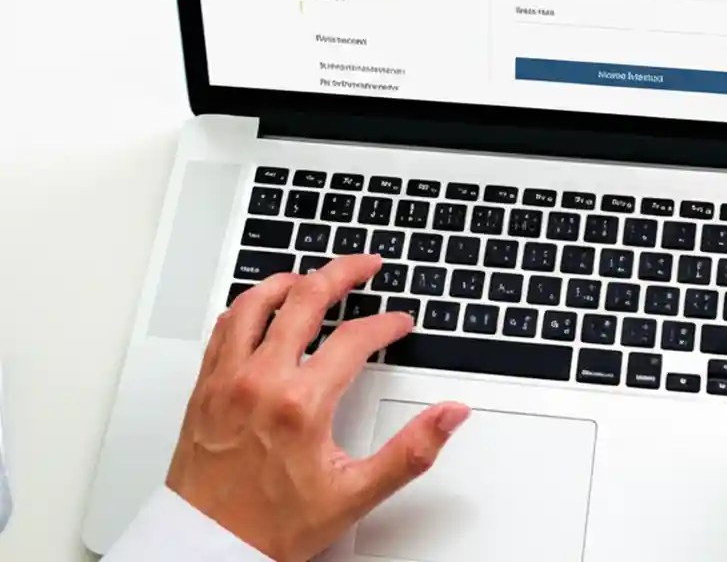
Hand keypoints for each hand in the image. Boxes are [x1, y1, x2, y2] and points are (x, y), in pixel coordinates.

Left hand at [166, 255, 470, 561]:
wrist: (206, 549)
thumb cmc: (271, 527)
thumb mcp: (356, 495)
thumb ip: (411, 451)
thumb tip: (449, 416)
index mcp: (301, 404)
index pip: (354, 338)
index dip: (385, 324)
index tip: (399, 323)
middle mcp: (260, 381)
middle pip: (304, 298)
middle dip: (342, 273)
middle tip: (364, 265)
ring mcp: (227, 380)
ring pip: (255, 303)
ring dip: (288, 280)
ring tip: (311, 275)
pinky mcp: (204, 388)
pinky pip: (224, 328)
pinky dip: (247, 307)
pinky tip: (260, 308)